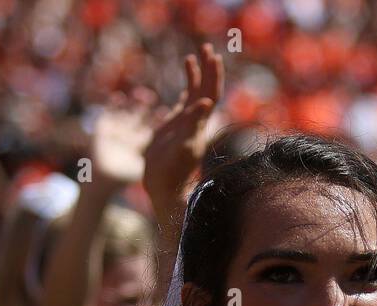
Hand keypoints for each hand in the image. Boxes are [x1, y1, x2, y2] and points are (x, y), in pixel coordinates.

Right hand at [92, 90, 159, 185]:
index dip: (158, 117)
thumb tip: (174, 149)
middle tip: (153, 97)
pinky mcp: (104, 124)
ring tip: (141, 95)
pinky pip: (108, 110)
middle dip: (146, 105)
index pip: (153, 124)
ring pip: (127, 109)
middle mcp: (131, 131)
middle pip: (141, 113)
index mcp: (142, 140)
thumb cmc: (126, 175)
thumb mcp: (145, 165)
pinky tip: (119, 97)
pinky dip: (113, 103)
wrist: (104, 178)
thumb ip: (156, 156)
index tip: (166, 111)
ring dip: (133, 101)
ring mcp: (118, 126)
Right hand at [143, 44, 221, 206]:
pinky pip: (184, 101)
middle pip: (206, 89)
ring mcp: (186, 122)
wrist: (163, 187)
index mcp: (199, 123)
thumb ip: (194, 124)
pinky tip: (186, 78)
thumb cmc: (173, 170)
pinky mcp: (175, 126)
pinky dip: (186, 87)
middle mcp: (195, 120)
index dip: (212, 74)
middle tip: (207, 47)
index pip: (210, 93)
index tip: (213, 55)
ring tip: (193, 56)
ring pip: (195, 93)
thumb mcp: (184, 146)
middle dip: (207, 68)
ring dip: (197, 75)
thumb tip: (207, 103)